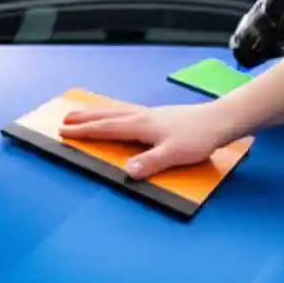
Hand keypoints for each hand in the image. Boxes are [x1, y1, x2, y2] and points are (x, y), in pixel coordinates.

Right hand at [59, 102, 239, 178]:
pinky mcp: (158, 116)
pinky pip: (127, 112)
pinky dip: (113, 113)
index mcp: (141, 126)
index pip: (106, 129)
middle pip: (107, 116)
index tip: (65, 132)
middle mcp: (142, 117)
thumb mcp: (174, 154)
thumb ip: (151, 162)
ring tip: (82, 114)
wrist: (219, 121)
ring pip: (116, 112)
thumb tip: (128, 170)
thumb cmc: (198, 137)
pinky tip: (117, 115)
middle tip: (64, 119)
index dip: (84, 132)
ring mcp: (150, 115)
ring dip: (97, 114)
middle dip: (84, 119)